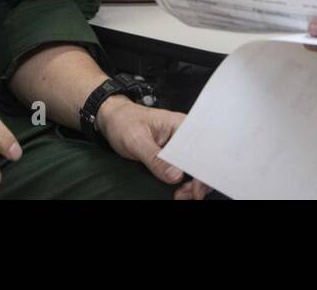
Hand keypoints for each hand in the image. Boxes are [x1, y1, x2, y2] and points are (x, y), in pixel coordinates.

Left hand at [97, 97, 212, 199]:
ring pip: (195, 167)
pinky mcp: (174, 155)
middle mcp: (185, 134)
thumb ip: (155, 157)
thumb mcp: (136, 140)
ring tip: (182, 195)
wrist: (113, 120)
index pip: (201, 148)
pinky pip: (185, 170)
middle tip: (186, 195)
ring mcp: (180, 146)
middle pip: (202, 160)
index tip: (195, 187)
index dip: (202, 169)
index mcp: (181, 124)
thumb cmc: (124, 122)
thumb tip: (175, 175)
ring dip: (192, 184)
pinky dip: (185, 183)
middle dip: (199, 181)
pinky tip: (181, 191)